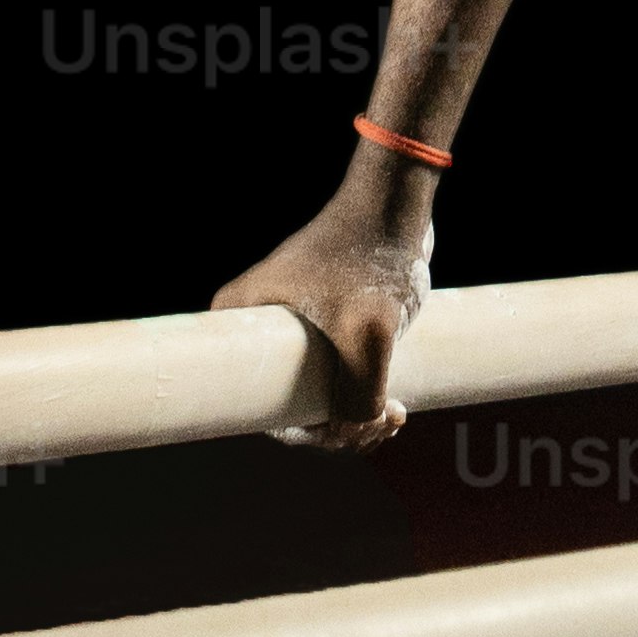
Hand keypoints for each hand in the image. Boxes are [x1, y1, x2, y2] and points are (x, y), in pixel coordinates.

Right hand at [209, 187, 434, 450]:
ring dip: (356, 421)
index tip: (345, 430)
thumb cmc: (368, 255)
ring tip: (394, 413)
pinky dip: (362, 402)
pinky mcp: (327, 325)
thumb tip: (352, 433)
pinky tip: (394, 408)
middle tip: (382, 421)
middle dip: (338, 431)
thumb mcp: (366, 335)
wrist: (397, 202)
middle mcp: (260, 325)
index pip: (257, 405)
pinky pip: (336, 380)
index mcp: (240, 321)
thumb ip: (360, 397)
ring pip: (318, 397)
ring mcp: (295, 328)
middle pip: (289, 407)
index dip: (302, 434)